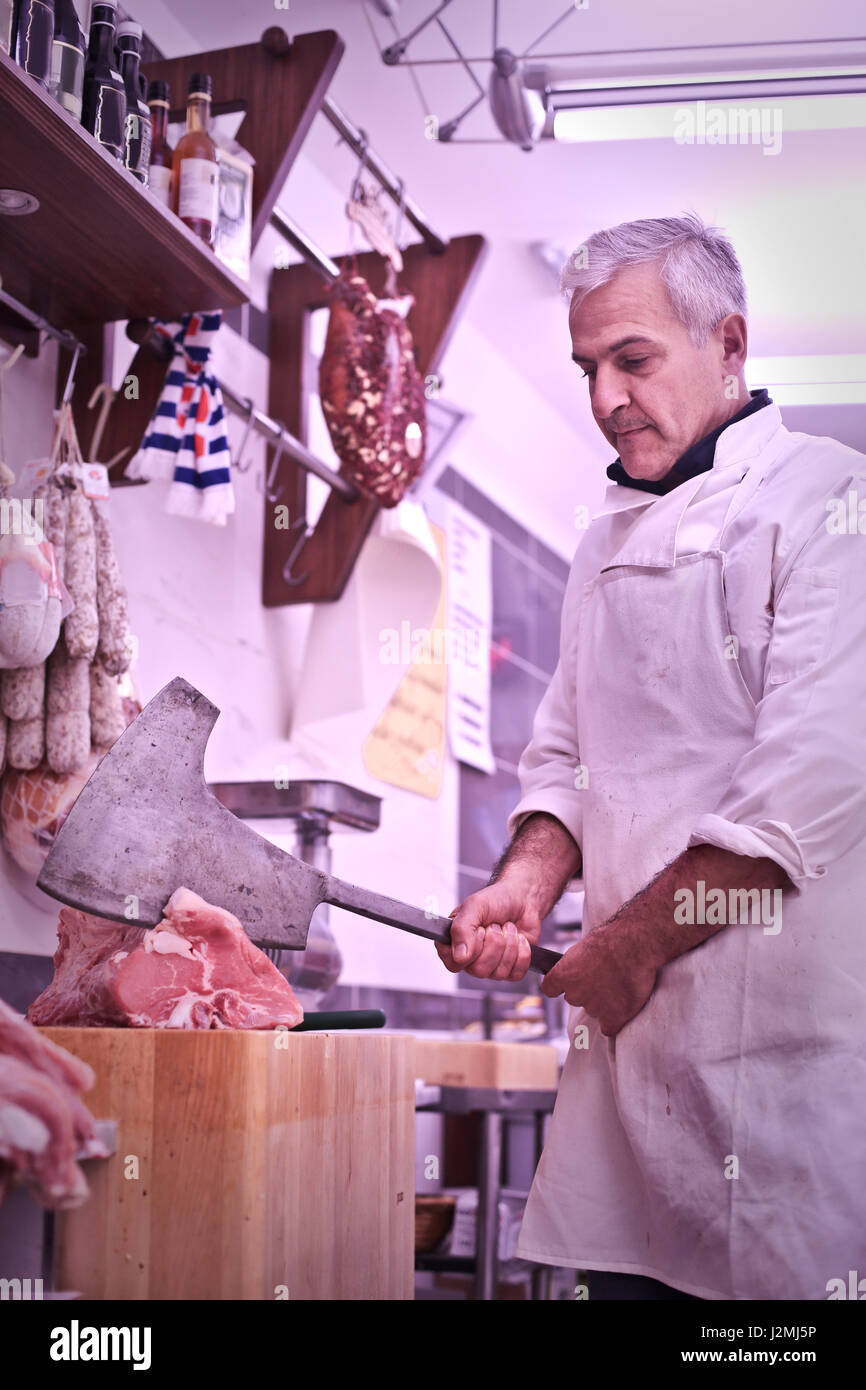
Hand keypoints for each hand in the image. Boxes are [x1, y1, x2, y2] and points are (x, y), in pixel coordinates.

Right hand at [436, 876, 541, 981]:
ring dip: (509, 944)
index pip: (453, 964)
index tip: (479, 930)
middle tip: (495, 926)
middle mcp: (471, 957)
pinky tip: (519, 939)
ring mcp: (491, 965)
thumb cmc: (497, 899)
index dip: (470, 949)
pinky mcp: (511, 969)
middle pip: (479, 970)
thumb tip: (460, 956)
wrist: (523, 898)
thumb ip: (462, 929)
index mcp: (455, 941)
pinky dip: (523, 952)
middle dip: (494, 943)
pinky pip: (516, 973)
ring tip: (507, 928)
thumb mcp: (475, 906)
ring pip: (499, 972)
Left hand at [540, 919, 660, 1035]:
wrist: (634, 946)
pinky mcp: (614, 1017)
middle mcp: (575, 994)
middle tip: (602, 978)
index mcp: (563, 975)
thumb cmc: (610, 940)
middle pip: (574, 998)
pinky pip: (608, 1027)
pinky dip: (614, 1020)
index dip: (560, 985)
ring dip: (602, 1003)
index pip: (550, 988)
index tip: (568, 982)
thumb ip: (573, 965)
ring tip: (618, 986)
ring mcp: (594, 1008)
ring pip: (594, 1010)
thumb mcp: (582, 947)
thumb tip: (574, 971)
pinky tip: (621, 1008)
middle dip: (585, 991)